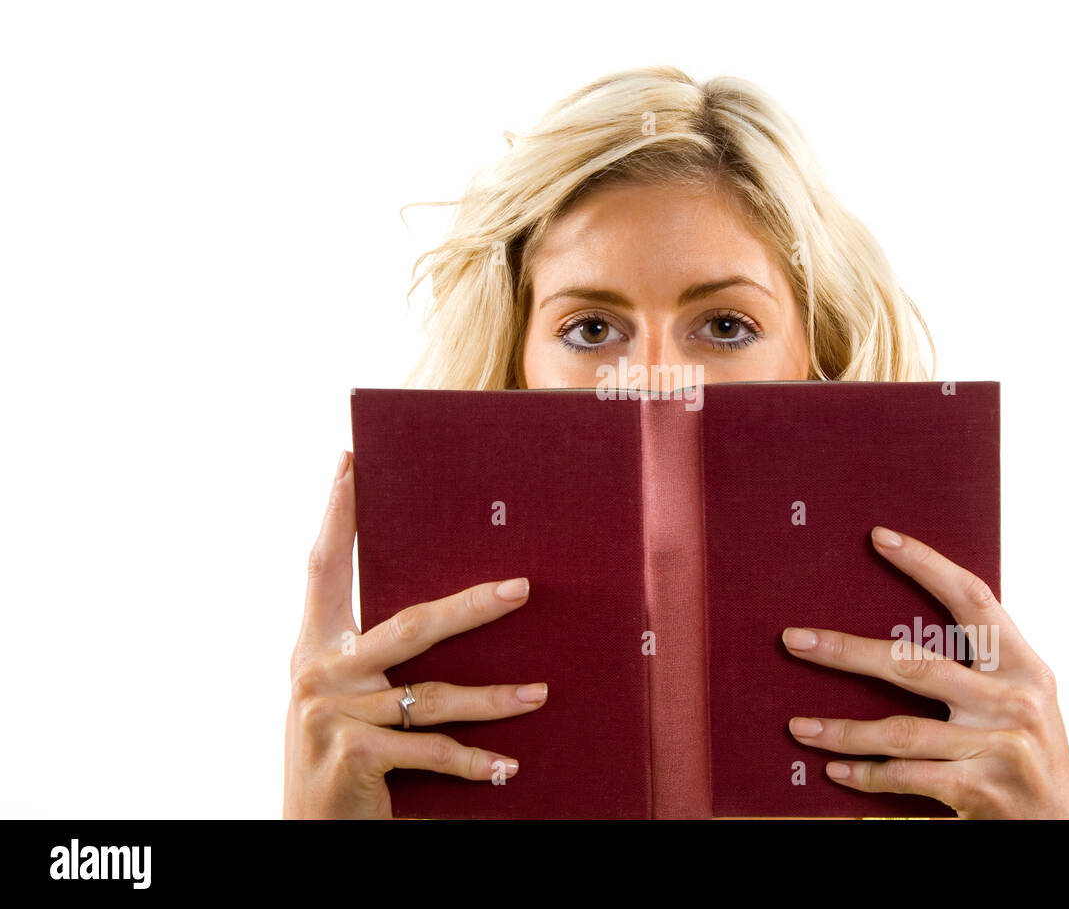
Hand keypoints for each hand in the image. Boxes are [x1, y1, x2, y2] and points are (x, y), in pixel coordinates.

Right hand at [283, 450, 548, 818]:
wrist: (306, 832)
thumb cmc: (336, 756)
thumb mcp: (342, 698)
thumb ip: (372, 658)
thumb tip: (450, 610)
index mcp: (312, 646)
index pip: (322, 566)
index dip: (335, 513)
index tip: (349, 459)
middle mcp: (317, 672)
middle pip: (409, 624)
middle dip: (472, 605)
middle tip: (524, 588)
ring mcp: (333, 714)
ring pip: (434, 694)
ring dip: (494, 698)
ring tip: (540, 693)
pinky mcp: (354, 756)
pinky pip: (431, 750)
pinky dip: (475, 762)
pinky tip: (510, 767)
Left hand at [781, 526, 1068, 818]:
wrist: (1064, 827)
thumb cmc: (1030, 754)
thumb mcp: (1021, 699)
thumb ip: (980, 665)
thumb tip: (901, 625)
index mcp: (1024, 667)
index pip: (973, 600)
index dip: (927, 564)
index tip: (881, 538)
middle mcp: (1012, 701)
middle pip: (914, 664)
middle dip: (846, 651)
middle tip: (795, 640)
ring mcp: (996, 747)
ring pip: (899, 730)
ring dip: (841, 729)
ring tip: (798, 726)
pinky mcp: (978, 790)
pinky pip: (905, 775)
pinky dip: (865, 773)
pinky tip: (834, 768)